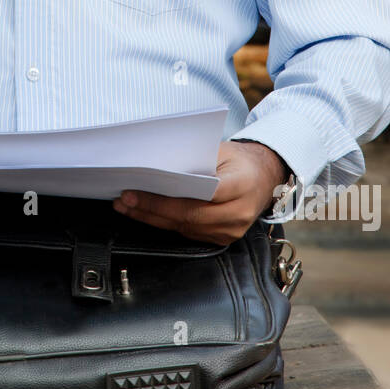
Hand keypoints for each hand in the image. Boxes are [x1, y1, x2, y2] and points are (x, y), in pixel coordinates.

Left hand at [112, 141, 290, 244]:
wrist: (265, 178)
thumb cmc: (241, 161)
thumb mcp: (222, 149)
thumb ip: (194, 158)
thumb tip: (154, 165)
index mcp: (241, 185)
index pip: (201, 193)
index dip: (165, 196)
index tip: (136, 191)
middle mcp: (239, 212)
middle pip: (188, 215)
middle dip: (151, 208)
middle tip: (124, 200)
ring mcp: (231, 230)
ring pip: (184, 228)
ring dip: (152, 218)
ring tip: (128, 207)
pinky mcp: (223, 239)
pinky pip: (189, 234)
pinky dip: (166, 223)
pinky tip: (147, 214)